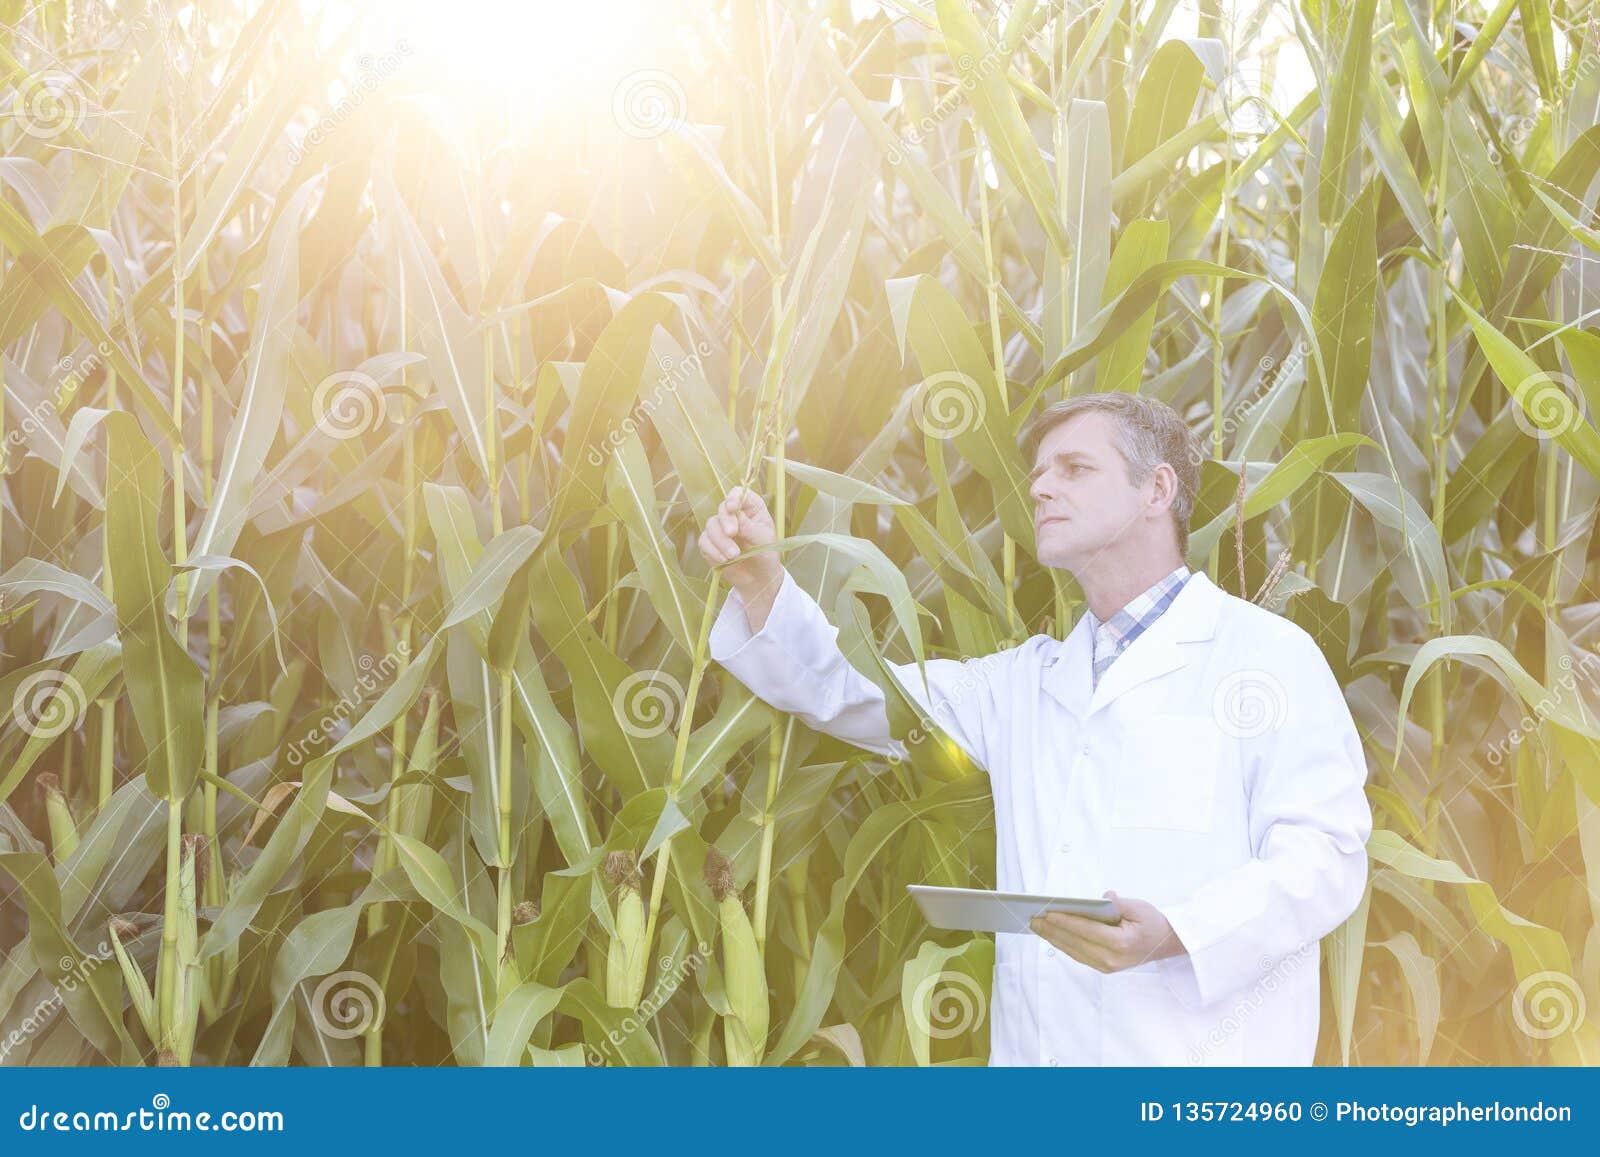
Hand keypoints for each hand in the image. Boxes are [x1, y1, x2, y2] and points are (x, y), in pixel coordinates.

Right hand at [697, 486, 780, 597]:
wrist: (759, 578)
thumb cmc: (766, 554)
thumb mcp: (763, 540)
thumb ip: (749, 527)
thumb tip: (735, 515)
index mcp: (751, 508)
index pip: (738, 494)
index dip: (733, 498)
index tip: (733, 507)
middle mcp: (734, 515)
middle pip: (722, 509)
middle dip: (726, 521)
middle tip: (732, 533)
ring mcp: (720, 529)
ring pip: (711, 526)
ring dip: (721, 541)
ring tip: (734, 555)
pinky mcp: (711, 544)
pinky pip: (704, 542)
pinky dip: (713, 551)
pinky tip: (724, 560)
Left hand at [1028, 891, 1184, 972]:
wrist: (1166, 943)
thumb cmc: (1152, 922)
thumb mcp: (1139, 907)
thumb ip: (1119, 903)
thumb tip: (1103, 898)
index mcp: (1123, 944)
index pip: (1088, 931)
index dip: (1066, 922)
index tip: (1048, 913)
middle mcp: (1113, 959)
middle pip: (1076, 943)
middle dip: (1053, 930)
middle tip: (1034, 918)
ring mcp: (1108, 966)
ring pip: (1074, 951)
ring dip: (1054, 939)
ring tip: (1037, 926)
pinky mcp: (1104, 968)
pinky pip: (1079, 955)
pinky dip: (1063, 945)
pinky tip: (1051, 935)